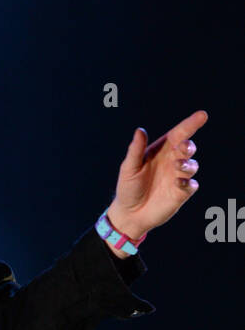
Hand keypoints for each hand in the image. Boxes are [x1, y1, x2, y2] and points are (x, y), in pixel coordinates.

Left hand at [107, 108, 207, 241]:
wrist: (129, 214)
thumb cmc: (128, 187)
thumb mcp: (129, 168)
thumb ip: (136, 150)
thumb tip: (140, 130)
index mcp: (161, 150)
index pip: (179, 133)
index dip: (191, 124)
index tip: (202, 115)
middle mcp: (173, 161)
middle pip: (188, 148)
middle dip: (189, 146)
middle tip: (183, 147)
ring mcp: (178, 177)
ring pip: (193, 165)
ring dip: (188, 164)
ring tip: (177, 166)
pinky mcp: (181, 193)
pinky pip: (191, 185)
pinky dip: (188, 182)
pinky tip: (178, 183)